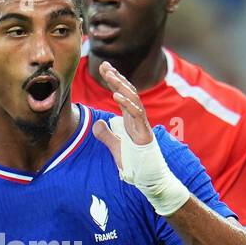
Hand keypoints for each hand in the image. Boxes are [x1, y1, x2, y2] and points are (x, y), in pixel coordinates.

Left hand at [90, 60, 188, 215]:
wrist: (149, 179)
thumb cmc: (135, 164)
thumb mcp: (115, 148)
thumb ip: (106, 135)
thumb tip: (96, 124)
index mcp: (130, 119)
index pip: (122, 95)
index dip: (114, 81)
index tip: (103, 67)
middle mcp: (137, 119)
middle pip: (128, 92)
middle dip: (116, 77)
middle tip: (104, 65)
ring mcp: (142, 124)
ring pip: (133, 99)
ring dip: (121, 86)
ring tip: (109, 75)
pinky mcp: (145, 133)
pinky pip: (137, 114)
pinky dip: (127, 103)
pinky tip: (116, 95)